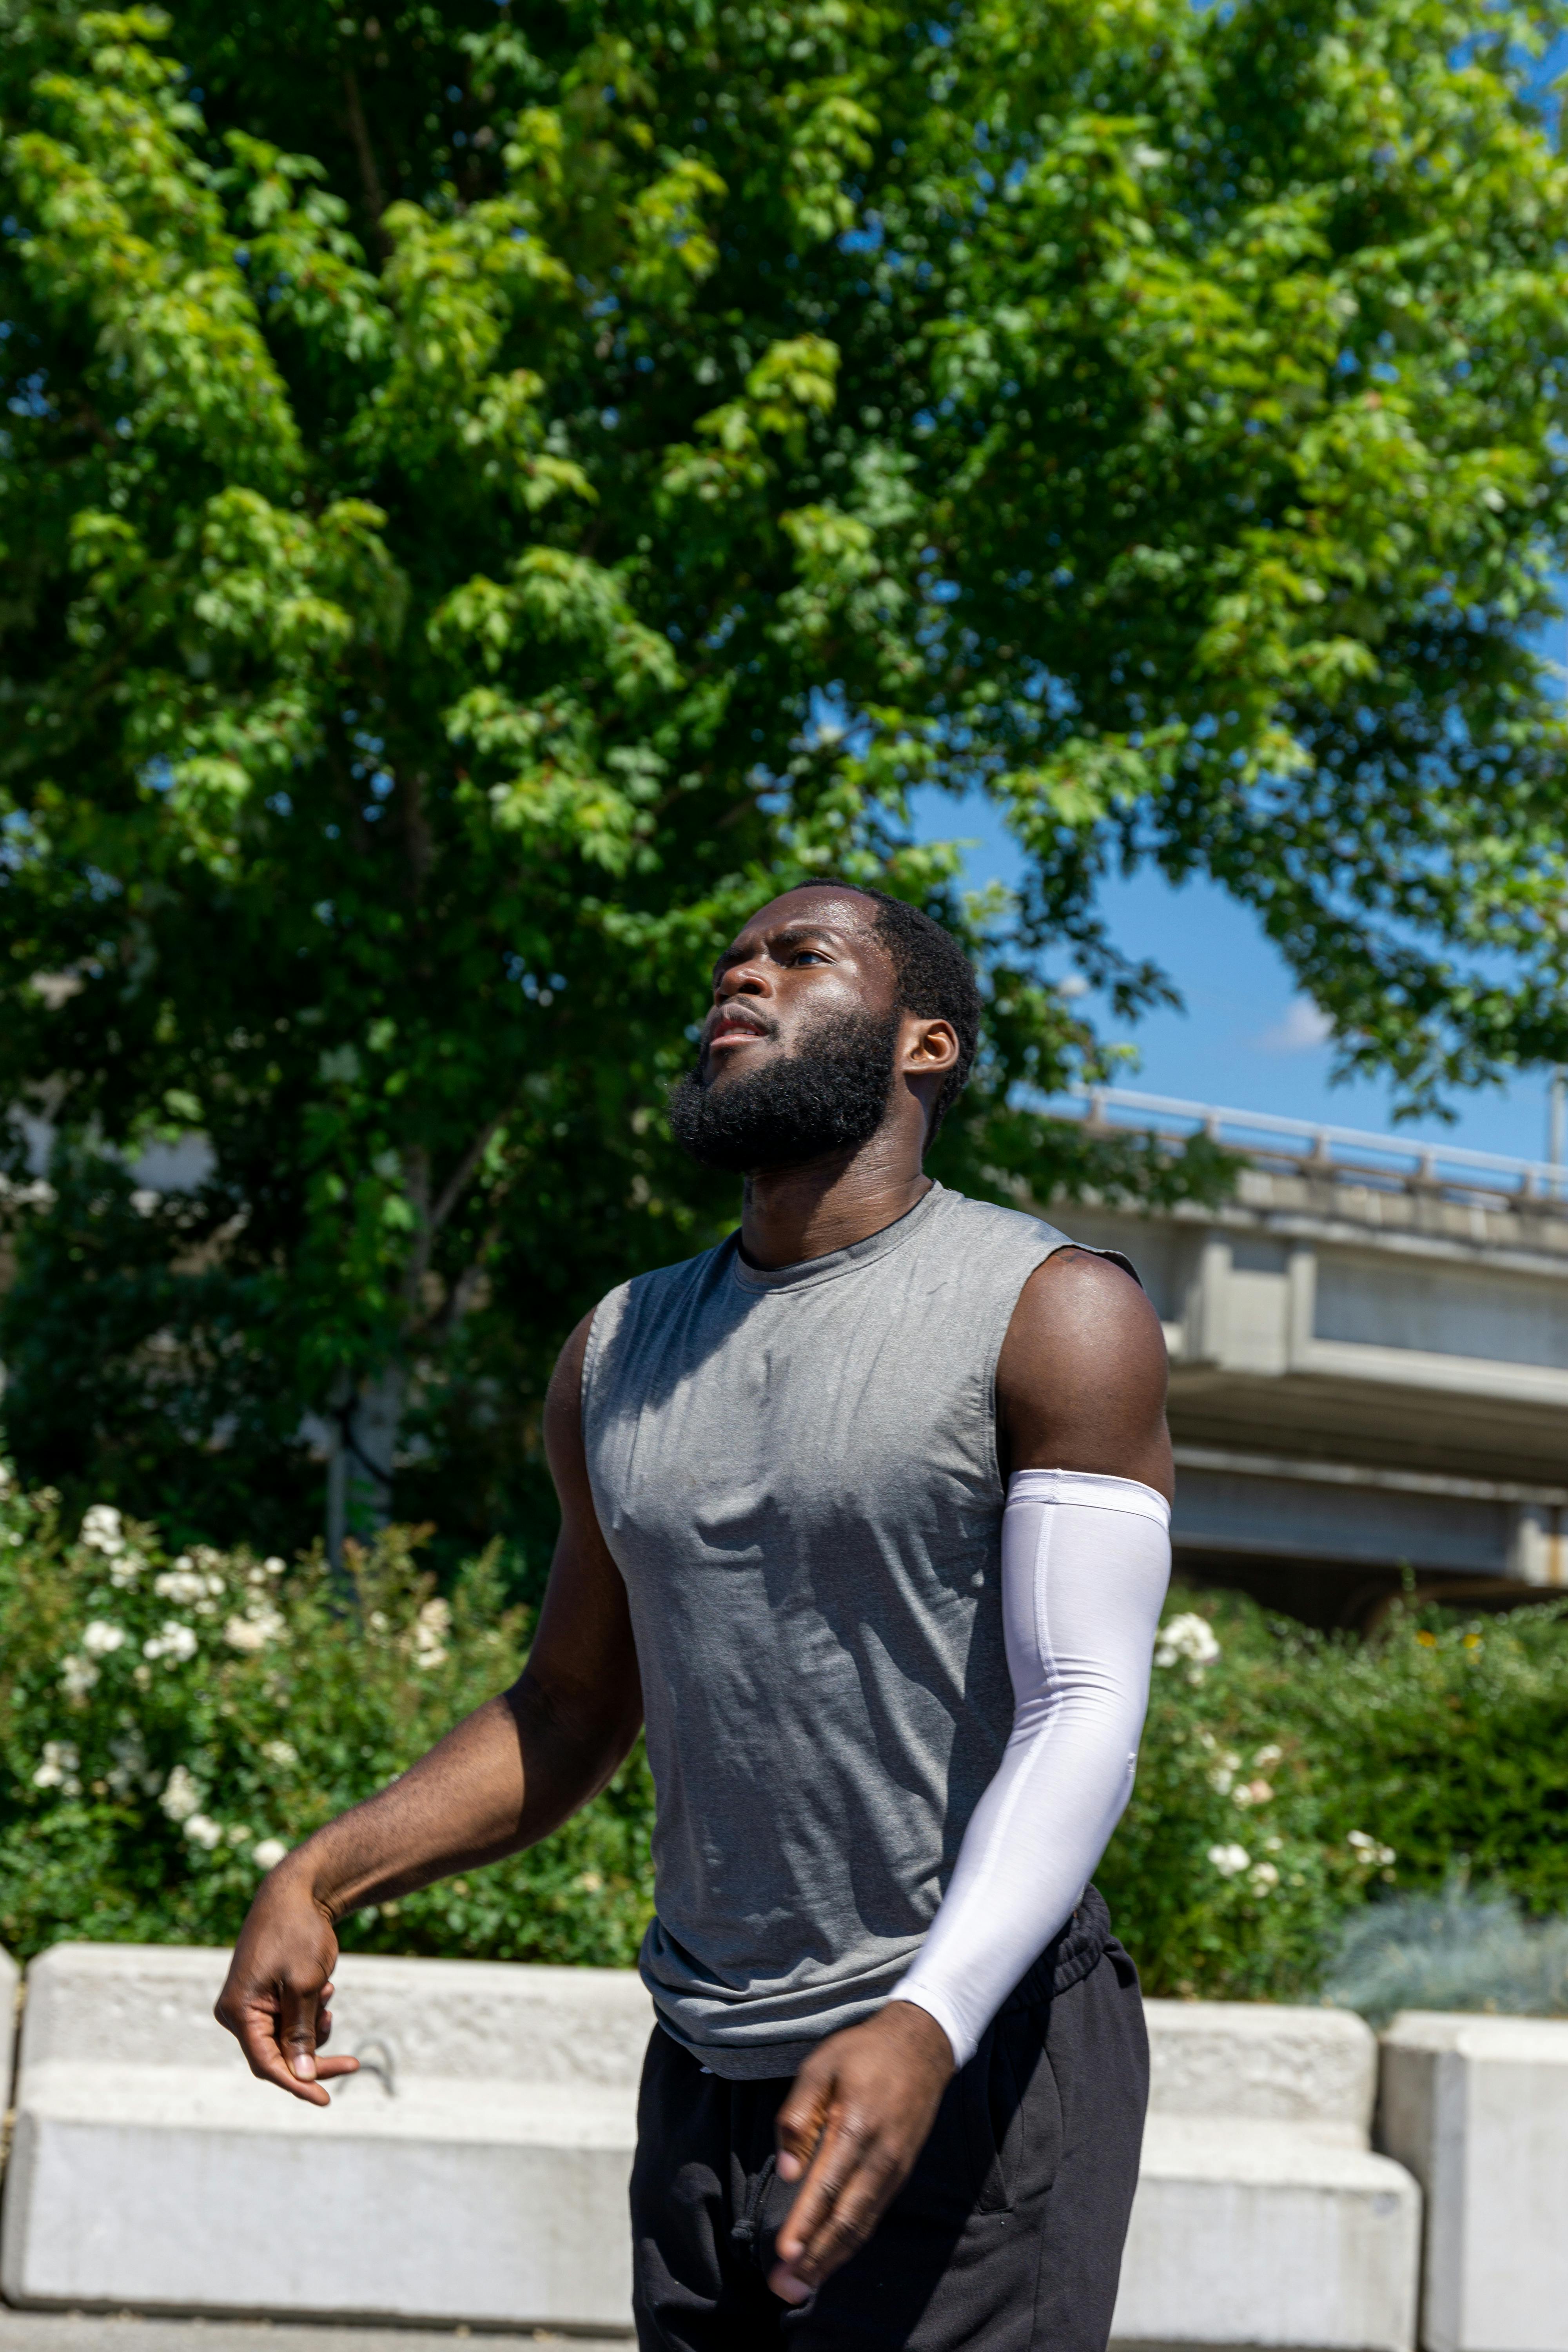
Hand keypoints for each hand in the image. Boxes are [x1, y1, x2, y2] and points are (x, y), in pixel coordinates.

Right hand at [213, 1859, 360, 2106]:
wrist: (298, 1891)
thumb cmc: (299, 1933)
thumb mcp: (305, 1985)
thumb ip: (302, 2034)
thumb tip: (302, 2076)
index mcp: (238, 2012)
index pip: (267, 2064)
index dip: (297, 2085)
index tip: (327, 2099)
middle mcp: (236, 2012)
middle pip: (276, 2057)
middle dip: (312, 2058)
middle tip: (353, 2063)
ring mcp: (248, 2004)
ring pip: (285, 2041)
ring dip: (313, 2029)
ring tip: (327, 1992)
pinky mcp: (263, 1996)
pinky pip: (287, 2022)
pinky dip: (309, 2015)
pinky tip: (323, 1987)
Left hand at [769, 2001, 954, 2304]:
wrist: (921, 2046)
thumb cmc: (862, 2054)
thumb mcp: (820, 2067)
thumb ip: (799, 2116)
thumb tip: (786, 2171)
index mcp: (856, 2126)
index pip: (826, 2187)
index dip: (805, 2224)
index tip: (784, 2254)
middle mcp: (879, 2156)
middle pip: (846, 2218)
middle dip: (815, 2257)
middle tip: (787, 2288)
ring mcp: (893, 2168)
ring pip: (862, 2224)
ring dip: (832, 2258)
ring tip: (803, 2286)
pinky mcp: (899, 2173)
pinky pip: (873, 2215)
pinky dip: (851, 2242)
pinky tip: (831, 2257)